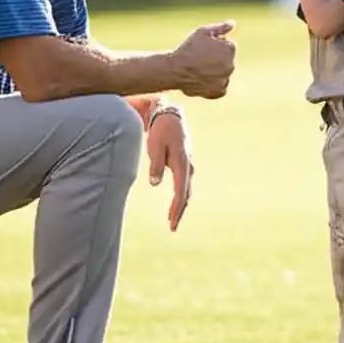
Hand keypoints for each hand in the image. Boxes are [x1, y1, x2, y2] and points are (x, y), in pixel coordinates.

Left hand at [146, 108, 192, 230]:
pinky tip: (177, 203)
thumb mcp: (155, 146)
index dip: (176, 209)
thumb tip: (155, 184)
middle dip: (179, 211)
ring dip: (181, 205)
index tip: (172, 222)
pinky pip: (185, 184)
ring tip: (172, 219)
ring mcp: (188, 165)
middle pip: (186, 194)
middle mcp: (188, 166)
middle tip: (172, 227)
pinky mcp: (185, 163)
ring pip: (187, 190)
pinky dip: (181, 195)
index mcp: (182, 163)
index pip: (180, 192)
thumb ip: (156, 165)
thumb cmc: (161, 130)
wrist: (170, 115)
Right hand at [171, 21, 235, 98]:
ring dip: (215, 72)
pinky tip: (201, 79)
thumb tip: (232, 24)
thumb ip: (220, 28)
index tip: (202, 48)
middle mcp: (231, 65)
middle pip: (225, 60)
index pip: (226, 46)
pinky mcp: (219, 91)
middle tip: (198, 59)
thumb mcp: (203, 32)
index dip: (213, 46)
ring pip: (222, 74)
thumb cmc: (188, 49)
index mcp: (230, 49)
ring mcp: (225, 79)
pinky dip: (212, 85)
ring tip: (198, 70)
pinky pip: (219, 87)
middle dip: (216, 59)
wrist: (175, 70)